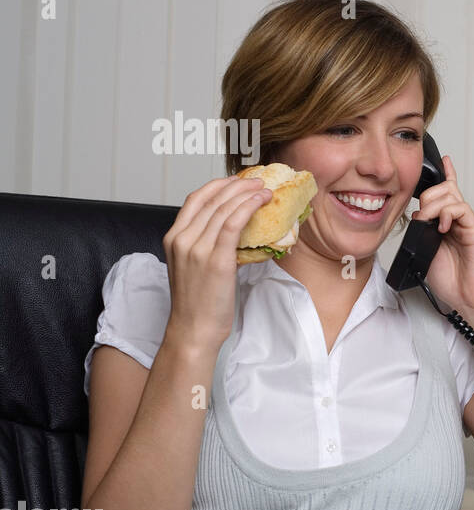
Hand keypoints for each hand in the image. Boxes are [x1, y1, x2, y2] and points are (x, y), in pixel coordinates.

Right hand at [161, 176, 272, 351]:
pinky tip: (261, 201)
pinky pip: (233, 223)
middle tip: (257, 180)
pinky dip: (248, 207)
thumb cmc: (198, 303)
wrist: (194, 329)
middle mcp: (182, 239)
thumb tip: (233, 231)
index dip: (217, 186)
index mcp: (173, 238)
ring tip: (264, 188)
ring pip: (223, 208)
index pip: (194, 200)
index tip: (236, 180)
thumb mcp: (194, 266)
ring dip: (247, 193)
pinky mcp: (216, 259)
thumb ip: (205, 245)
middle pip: (210, 199)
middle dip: (236, 185)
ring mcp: (197, 248)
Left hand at [411, 155, 473, 313]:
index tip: (441, 160)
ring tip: (429, 221)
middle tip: (420, 214)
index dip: (445, 175)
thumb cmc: (451, 281)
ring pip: (452, 195)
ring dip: (435, 203)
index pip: (446, 194)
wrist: (469, 299)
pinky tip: (442, 226)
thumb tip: (416, 217)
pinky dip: (448, 213)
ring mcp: (466, 226)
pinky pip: (462, 209)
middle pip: (444, 190)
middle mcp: (457, 222)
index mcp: (446, 225)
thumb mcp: (425, 254)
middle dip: (427, 195)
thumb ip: (421, 233)